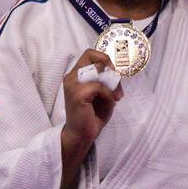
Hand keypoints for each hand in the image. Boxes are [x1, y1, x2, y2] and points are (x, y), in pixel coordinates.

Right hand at [61, 49, 123, 172]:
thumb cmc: (92, 115)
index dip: (104, 58)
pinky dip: (108, 95)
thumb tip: (114, 72)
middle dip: (109, 68)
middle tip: (116, 84)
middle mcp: (71, 76)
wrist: (82, 134)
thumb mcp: (102, 94)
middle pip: (92, 56)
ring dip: (111, 84)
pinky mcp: (77, 94)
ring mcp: (72, 84)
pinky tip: (108, 104)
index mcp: (76, 75)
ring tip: (115, 97)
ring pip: (99, 71)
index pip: (90, 54)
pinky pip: (100, 87)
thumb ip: (105, 80)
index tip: (113, 72)